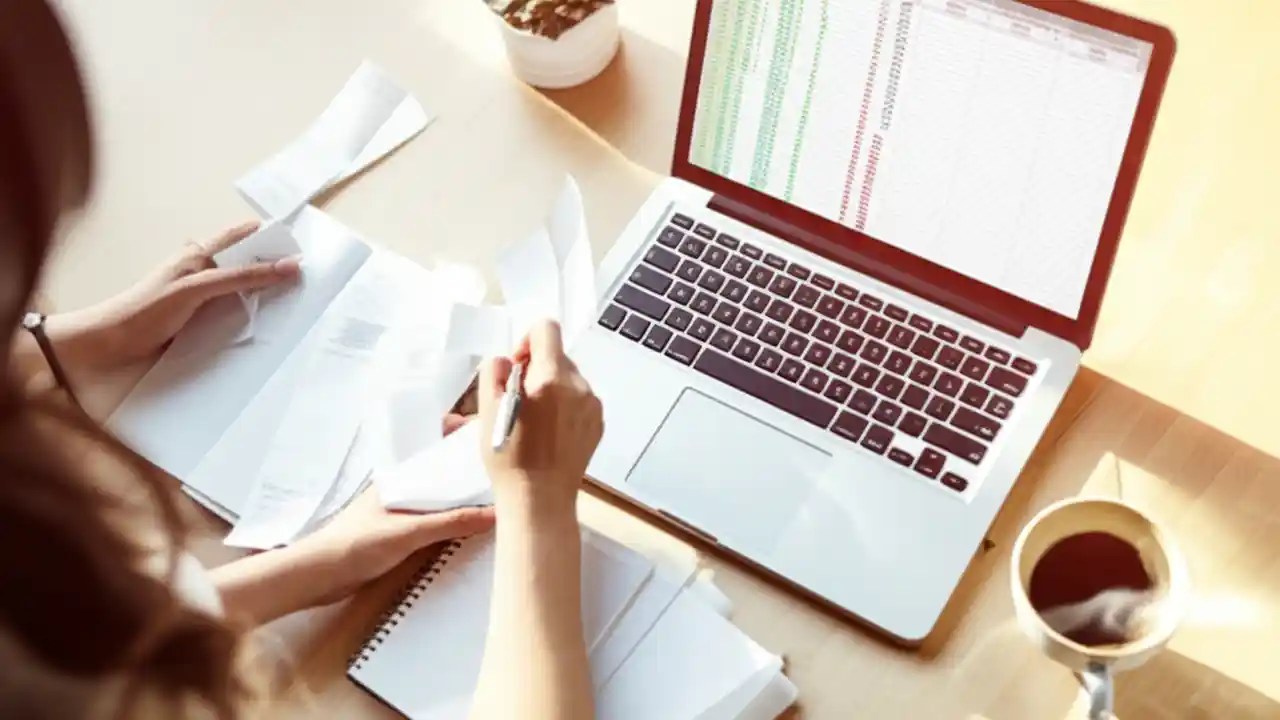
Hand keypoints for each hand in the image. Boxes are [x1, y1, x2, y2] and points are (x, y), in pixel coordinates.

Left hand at [46, 221, 299, 371]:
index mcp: (198, 253)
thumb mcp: (199, 287)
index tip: (304, 245)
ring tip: (295, 302)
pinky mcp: (198, 318)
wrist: (111, 342)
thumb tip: (287, 266)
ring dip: (263, 295)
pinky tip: (264, 325)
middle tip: (308, 276)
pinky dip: (250, 315)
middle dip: (273, 266)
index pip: (243, 237)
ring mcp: (200, 295)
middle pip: (245, 263)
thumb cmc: (149, 308)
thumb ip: (241, 276)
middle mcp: (201, 270)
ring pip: (240, 288)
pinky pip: (232, 311)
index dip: (270, 237)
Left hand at [213, 414, 494, 623]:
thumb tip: (494, 514)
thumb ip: (450, 522)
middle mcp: (403, 488)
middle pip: (441, 468)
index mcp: (401, 476)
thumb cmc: (355, 545)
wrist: (320, 576)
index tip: (486, 429)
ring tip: (494, 492)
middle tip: (501, 463)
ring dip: (462, 493)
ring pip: (440, 494)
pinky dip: (454, 518)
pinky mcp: (401, 533)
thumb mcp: (408, 532)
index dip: (457, 432)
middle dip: (467, 463)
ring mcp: (402, 510)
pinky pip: (435, 518)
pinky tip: (470, 526)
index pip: (433, 443)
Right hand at [478, 321, 603, 513]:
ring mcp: (592, 406)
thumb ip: (495, 372)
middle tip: (518, 399)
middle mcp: (579, 386)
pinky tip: (549, 432)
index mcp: (551, 378)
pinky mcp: (597, 424)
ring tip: (533, 420)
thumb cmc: (509, 458)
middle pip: (558, 355)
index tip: (517, 365)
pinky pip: (579, 400)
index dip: (526, 340)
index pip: (546, 329)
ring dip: (550, 388)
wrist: (539, 500)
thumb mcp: (487, 410)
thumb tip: (508, 361)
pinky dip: (564, 406)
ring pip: (569, 378)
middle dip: (536, 368)